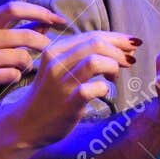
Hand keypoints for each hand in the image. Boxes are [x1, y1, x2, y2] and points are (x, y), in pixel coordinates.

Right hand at [0, 1, 66, 113]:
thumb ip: (15, 32)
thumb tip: (46, 24)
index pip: (15, 8)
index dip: (39, 11)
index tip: (57, 19)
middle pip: (25, 35)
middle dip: (43, 44)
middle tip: (50, 52)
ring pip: (21, 57)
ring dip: (28, 65)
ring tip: (22, 69)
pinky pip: (11, 74)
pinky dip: (16, 77)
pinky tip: (10, 79)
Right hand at [0, 30, 139, 147]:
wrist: (27, 123)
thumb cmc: (50, 95)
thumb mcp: (59, 68)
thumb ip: (81, 55)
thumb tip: (119, 46)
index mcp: (55, 50)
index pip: (91, 35)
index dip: (117, 38)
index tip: (132, 44)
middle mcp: (57, 63)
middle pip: (96, 43)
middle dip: (119, 50)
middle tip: (130, 60)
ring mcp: (62, 83)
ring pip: (95, 61)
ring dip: (113, 66)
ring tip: (114, 76)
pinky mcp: (68, 103)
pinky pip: (94, 89)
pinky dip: (105, 88)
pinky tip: (104, 92)